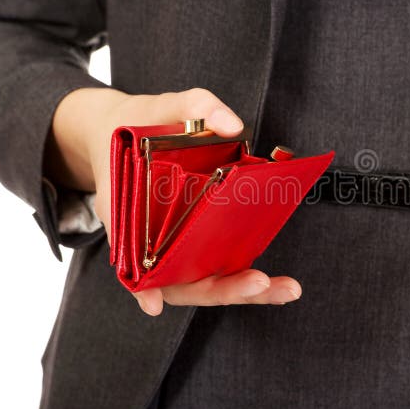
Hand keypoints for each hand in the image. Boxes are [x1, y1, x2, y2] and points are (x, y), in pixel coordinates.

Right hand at [46, 87, 301, 315]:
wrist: (123, 129)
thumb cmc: (138, 125)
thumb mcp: (163, 106)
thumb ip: (198, 107)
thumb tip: (233, 125)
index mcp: (130, 218)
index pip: (135, 262)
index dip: (144, 286)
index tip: (154, 302)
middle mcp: (152, 241)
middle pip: (183, 281)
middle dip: (223, 288)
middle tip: (259, 283)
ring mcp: (177, 242)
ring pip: (205, 279)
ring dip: (244, 289)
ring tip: (286, 288)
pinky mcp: (200, 237)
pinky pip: (219, 261)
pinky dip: (243, 272)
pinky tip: (275, 283)